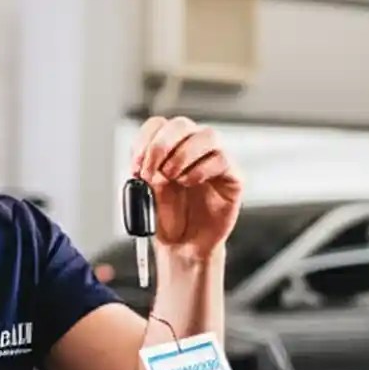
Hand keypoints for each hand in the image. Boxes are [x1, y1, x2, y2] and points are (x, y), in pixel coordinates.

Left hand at [130, 117, 241, 259]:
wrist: (183, 245)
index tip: (137, 164)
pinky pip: (222, 159)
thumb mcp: (147, 190)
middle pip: (181, 124)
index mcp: (170, 147)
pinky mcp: (232, 176)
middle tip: (153, 170)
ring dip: (183, 155)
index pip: (158, 125)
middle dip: (162, 145)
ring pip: (208, 135)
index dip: (146, 140)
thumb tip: (142, 159)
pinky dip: (200, 170)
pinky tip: (189, 183)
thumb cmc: (168, 217)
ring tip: (172, 178)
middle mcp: (193, 148)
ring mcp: (215, 159)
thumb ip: (145, 169)